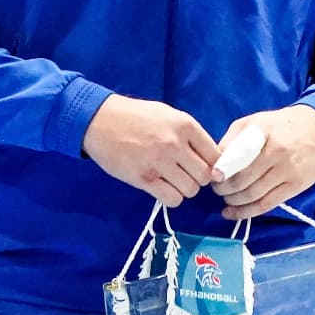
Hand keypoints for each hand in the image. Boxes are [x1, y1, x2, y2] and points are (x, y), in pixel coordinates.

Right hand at [81, 95, 219, 206]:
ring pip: (191, 190)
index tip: (202, 166)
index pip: (215, 155)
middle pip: (205, 176)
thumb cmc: (134, 116)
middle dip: (198, 178)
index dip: (212, 164)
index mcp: (184, 125)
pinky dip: (171, 197)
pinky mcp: (144, 179)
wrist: (98, 120)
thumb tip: (209, 157)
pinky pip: (172, 199)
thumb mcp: (167, 114)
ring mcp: (159, 162)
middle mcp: (175, 144)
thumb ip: (189, 134)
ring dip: (184, 188)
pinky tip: (162, 187)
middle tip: (185, 173)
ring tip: (171, 179)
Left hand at [209, 105, 314, 219]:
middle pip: (243, 180)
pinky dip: (248, 212)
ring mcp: (288, 172)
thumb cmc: (280, 126)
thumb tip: (214, 162)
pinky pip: (268, 204)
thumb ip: (233, 139)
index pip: (238, 156)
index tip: (213, 177)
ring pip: (254, 195)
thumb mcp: (254, 122)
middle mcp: (277, 153)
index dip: (222, 170)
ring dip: (234, 201)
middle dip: (224, 188)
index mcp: (263, 133)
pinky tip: (233, 213)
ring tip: (226, 198)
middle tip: (217, 189)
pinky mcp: (296, 186)